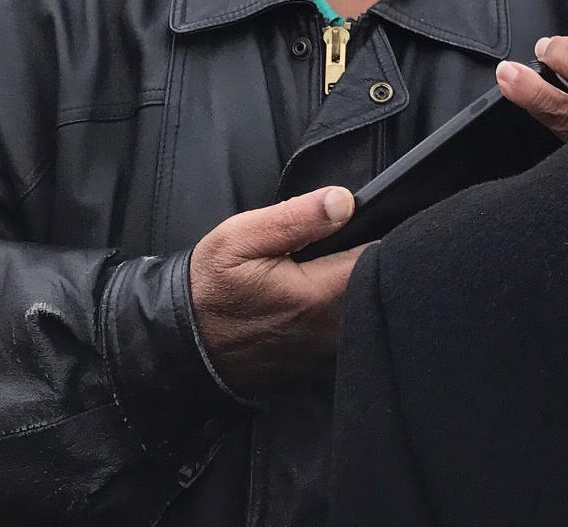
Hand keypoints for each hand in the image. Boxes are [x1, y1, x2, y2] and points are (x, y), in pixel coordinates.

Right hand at [189, 187, 364, 393]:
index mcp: (319, 296)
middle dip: (375, 259)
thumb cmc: (210, 289)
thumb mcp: (240, 239)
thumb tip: (345, 201)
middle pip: (381, 285)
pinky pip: (352, 331)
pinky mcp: (322, 366)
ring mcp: (330, 354)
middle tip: (347, 240)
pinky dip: (349, 312)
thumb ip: (296, 217)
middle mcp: (334, 330)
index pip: (380, 257)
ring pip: (370, 308)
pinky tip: (324, 297)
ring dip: (363, 286)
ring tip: (334, 265)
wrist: (184, 347)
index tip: (375, 219)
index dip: (382, 232)